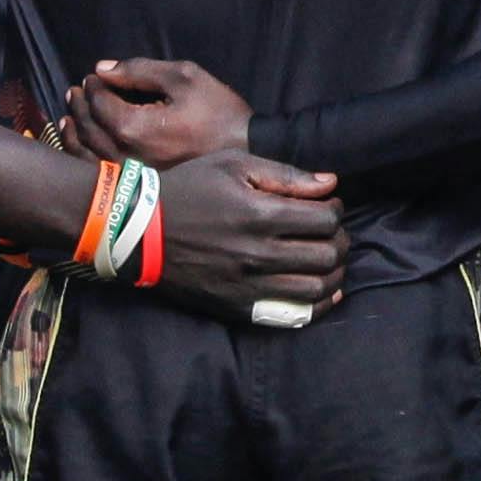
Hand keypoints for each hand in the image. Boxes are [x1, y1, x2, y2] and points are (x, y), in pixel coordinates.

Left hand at [65, 56, 253, 169]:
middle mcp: (127, 156)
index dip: (93, 86)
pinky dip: (82, 156)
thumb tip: (103, 69)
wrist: (247, 152)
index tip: (93, 76)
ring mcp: (131, 176)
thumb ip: (140, 70)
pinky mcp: (138, 187)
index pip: (99, 104)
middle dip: (80, 105)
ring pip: (87, 154)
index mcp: (136, 128)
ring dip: (74, 131)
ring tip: (70, 114)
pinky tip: (78, 144)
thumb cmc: (219, 111)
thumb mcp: (184, 77)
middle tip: (77, 91)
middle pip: (89, 128)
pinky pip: (99, 173)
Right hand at [142, 150, 344, 322]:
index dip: (335, 210)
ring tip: (327, 258)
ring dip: (333, 272)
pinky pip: (293, 315)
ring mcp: (250, 286)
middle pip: (328, 255)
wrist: (141, 232)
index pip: (326, 220)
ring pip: (317, 288)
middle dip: (339, 240)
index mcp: (259, 214)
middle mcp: (259, 254)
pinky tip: (323, 291)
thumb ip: (285, 175)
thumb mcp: (232, 165)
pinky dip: (318, 305)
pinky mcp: (240, 307)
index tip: (327, 205)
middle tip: (330, 232)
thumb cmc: (189, 190)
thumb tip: (331, 184)